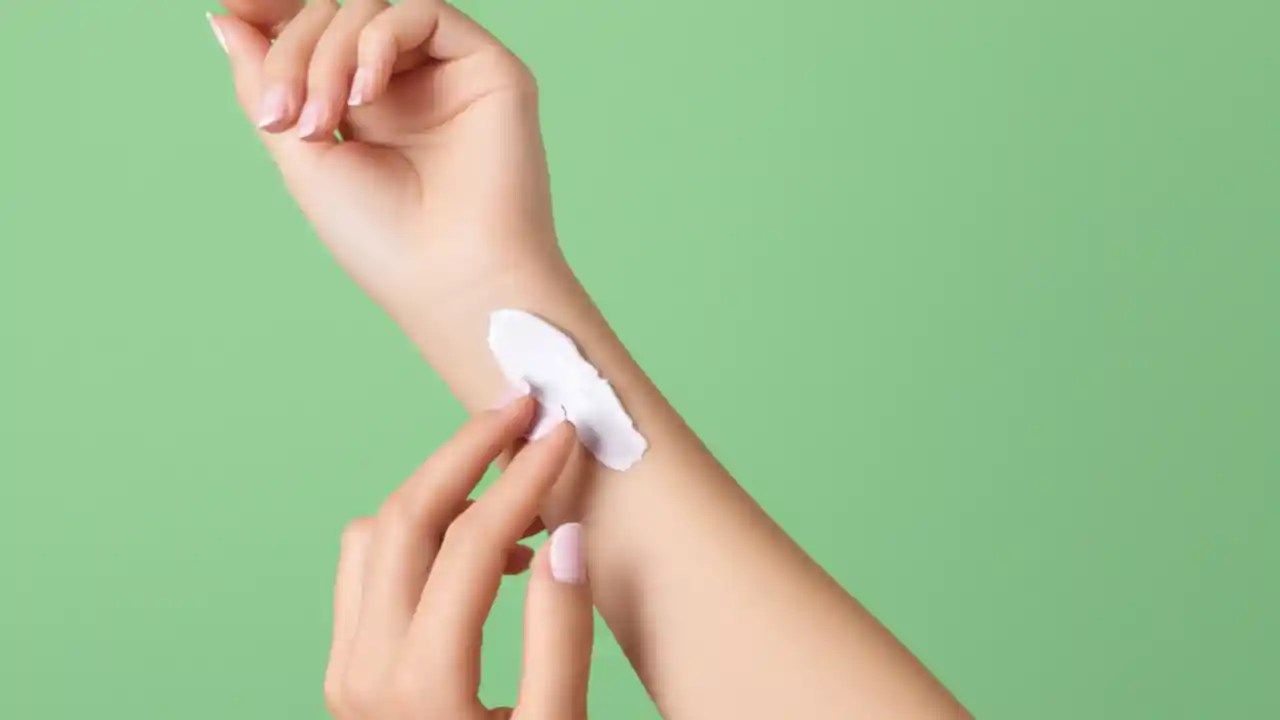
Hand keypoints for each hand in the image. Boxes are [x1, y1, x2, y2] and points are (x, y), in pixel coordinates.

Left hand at [209, 1, 557, 328]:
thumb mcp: (299, 156)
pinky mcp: (489, 68)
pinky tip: (365, 95)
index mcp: (366, 107)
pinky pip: (424, 10)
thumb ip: (263, 82)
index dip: (275, 12)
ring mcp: (448, 73)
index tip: (235, 6)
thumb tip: (224, 15)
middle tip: (286, 117)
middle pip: (334, 15)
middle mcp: (409, 84)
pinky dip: (379, 39)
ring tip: (323, 123)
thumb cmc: (384, 240)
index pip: (317, 32)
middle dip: (292, 53)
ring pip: (371, 8)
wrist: (452, 279)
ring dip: (328, 54)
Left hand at [323, 396, 592, 719]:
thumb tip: (565, 540)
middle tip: (519, 410)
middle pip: (405, 517)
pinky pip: (367, 567)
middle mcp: (366, 669)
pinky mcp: (348, 667)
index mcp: (422, 684)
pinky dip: (417, 532)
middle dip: (465, 450)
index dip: (522, 478)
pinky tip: (479, 544)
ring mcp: (347, 667)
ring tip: (509, 480)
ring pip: (374, 534)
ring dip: (438, 490)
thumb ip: (560, 640)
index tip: (560, 434)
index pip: (471, 545)